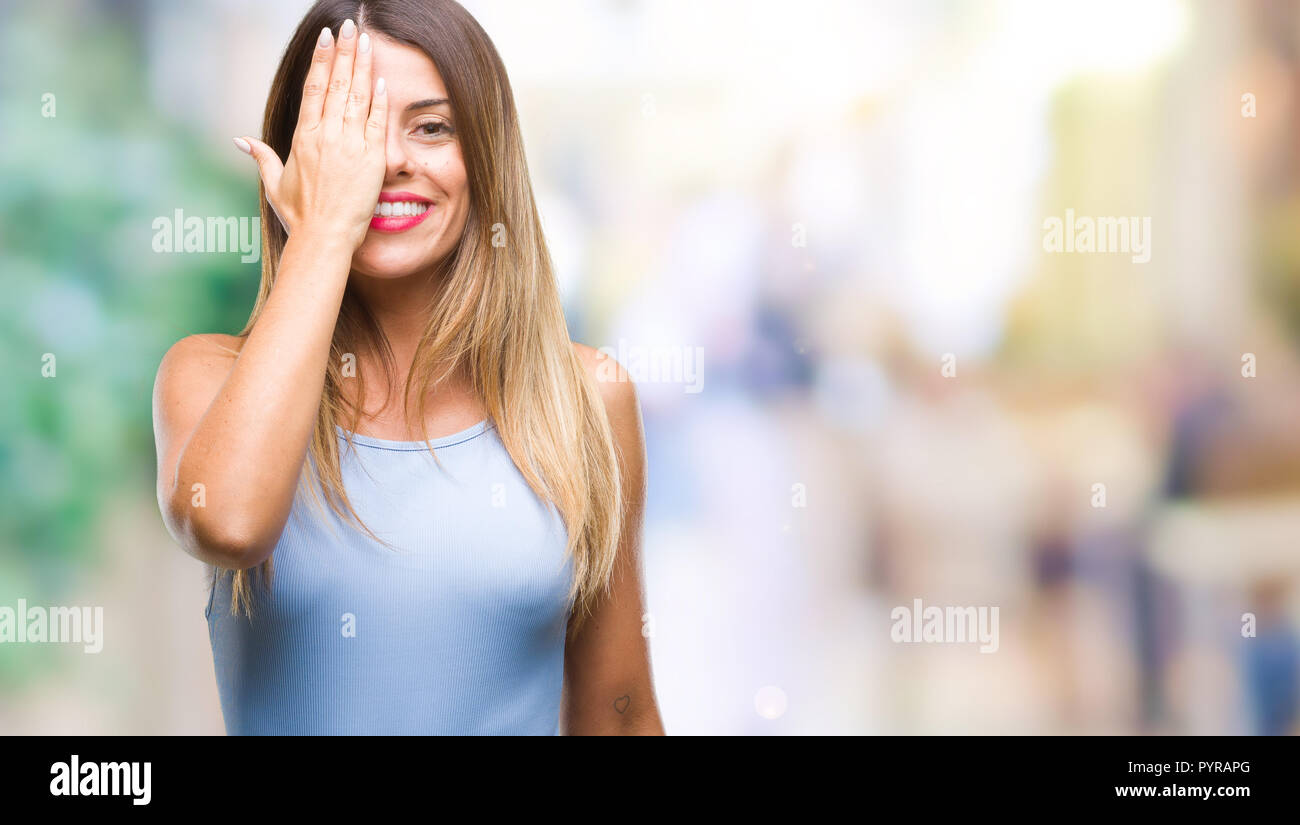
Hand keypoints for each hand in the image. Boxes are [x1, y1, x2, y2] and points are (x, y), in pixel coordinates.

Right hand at [234, 19, 386, 250]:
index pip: (314, 88)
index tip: (326, 38)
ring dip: (362, 65)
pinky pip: (375, 122)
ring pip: (357, 96)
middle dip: (343, 51)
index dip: (321, 60)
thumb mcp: (274, 184)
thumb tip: (240, 140)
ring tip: (366, 40)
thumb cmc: (300, 216)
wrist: (324, 238)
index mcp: (303, 137)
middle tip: (348, 25)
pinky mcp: (371, 159)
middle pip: (336, 84)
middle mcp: (325, 135)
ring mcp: (348, 145)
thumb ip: (261, 157)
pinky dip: (378, 99)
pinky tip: (380, 78)